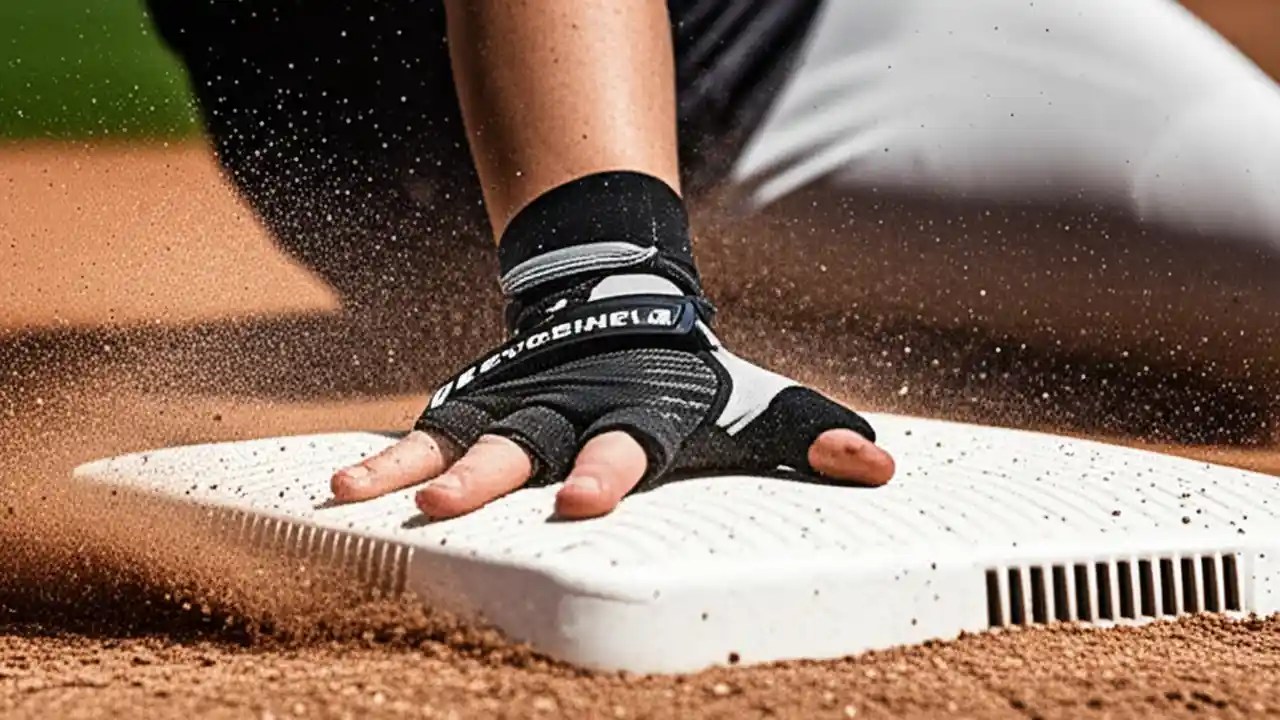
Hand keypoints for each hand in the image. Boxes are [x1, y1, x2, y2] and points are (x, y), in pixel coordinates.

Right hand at [330, 292, 893, 519]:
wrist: (620, 296)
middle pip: (526, 445)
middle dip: (490, 473)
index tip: (590, 500)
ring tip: (364, 497)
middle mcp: (569, 408)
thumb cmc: (688, 371)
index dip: (607, 468)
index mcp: (637, 413)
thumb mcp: (750, 398)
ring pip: (461, 435)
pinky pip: (430, 430)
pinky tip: (346, 488)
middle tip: (449, 503)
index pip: (624, 444)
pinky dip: (390, 457)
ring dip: (416, 465)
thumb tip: (882, 467)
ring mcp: (518, 404)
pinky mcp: (480, 403)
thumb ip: (808, 433)